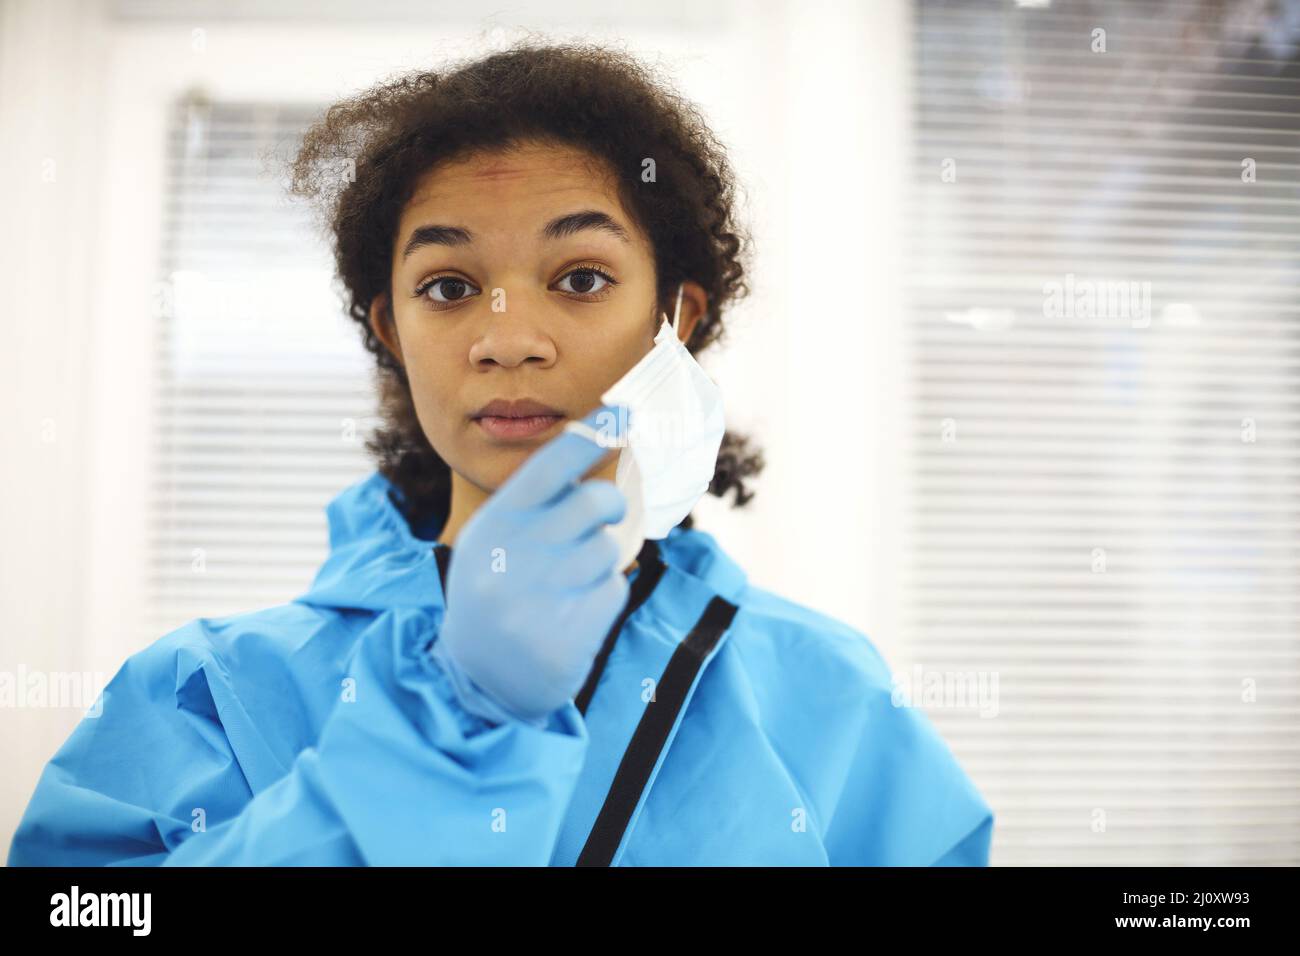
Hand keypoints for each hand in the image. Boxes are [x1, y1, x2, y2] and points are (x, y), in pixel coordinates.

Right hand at [432, 404, 631, 722]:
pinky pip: (613, 594)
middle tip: (604, 516)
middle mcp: (510, 560)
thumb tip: (598, 454)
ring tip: (570, 581)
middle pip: (596, 503)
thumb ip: (535, 505)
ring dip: (602, 560)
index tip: (623, 412)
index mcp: (492, 526)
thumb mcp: (493, 540)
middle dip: (609, 505)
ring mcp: (536, 603)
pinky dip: (603, 598)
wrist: (475, 677)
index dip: (590, 435)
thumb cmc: (496, 591)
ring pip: (610, 550)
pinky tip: (573, 614)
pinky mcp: (564, 641)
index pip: (548, 467)